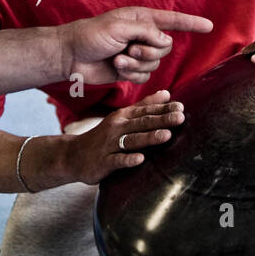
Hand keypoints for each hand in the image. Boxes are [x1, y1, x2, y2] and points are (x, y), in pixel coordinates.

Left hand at [60, 8, 212, 83]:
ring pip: (155, 64)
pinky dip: (131, 74)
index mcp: (142, 19)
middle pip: (165, 48)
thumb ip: (146, 32)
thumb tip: (166, 42)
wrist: (71, 56)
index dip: (191, 23)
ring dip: (137, 64)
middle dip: (149, 52)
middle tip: (129, 49)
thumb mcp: (119, 27)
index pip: (173, 20)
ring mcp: (137, 54)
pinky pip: (144, 76)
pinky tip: (117, 69)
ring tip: (118, 59)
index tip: (209, 26)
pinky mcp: (130, 70)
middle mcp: (142, 35)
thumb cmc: (91, 35)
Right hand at [63, 91, 185, 183]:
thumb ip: (144, 106)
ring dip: (149, 137)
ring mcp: (109, 145)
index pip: (146, 111)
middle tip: (180, 117)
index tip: (181, 106)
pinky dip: (127, 159)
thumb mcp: (122, 117)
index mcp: (123, 117)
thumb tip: (167, 93)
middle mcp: (117, 128)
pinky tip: (140, 159)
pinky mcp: (103, 162)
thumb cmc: (104, 136)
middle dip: (161, 120)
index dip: (163, 109)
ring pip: (131, 140)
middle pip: (142, 123)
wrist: (73, 155)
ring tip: (166, 135)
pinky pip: (117, 160)